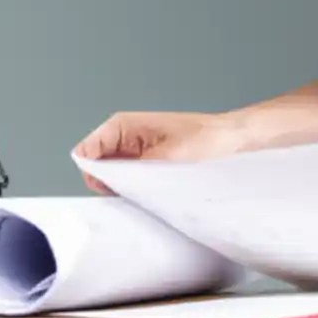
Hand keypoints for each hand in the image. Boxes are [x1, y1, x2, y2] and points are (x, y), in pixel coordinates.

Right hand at [72, 111, 250, 193]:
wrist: (232, 137)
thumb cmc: (205, 139)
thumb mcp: (164, 156)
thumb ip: (129, 168)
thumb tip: (104, 181)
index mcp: (121, 125)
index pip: (85, 153)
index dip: (93, 174)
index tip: (111, 188)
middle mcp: (123, 136)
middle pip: (95, 168)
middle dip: (108, 183)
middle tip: (133, 192)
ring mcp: (134, 150)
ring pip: (112, 175)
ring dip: (123, 186)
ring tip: (147, 190)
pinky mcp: (147, 162)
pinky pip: (129, 178)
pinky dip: (134, 187)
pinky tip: (152, 191)